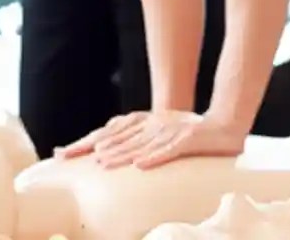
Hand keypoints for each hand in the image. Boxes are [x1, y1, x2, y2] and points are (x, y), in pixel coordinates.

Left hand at [55, 110, 245, 169]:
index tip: (63, 153)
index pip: (110, 132)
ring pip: (141, 144)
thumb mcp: (159, 135)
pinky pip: (169, 150)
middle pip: (120, 138)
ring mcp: (170, 130)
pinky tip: (141, 166)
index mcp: (144, 122)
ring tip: (103, 163)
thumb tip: (108, 157)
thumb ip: (137, 143)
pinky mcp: (187, 139)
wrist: (226, 125)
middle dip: (95, 148)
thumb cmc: (190, 133)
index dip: (86, 142)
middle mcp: (153, 124)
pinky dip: (154, 157)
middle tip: (72, 159)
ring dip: (121, 154)